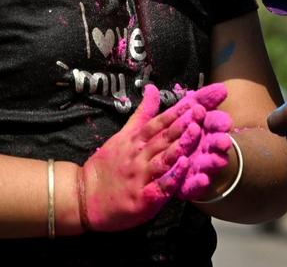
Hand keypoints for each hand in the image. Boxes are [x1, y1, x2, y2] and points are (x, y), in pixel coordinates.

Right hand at [81, 83, 226, 230]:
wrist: (85, 197)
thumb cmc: (107, 166)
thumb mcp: (122, 136)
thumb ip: (141, 115)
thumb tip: (152, 88)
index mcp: (135, 141)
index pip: (158, 122)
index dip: (176, 111)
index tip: (195, 99)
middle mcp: (139, 156)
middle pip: (163, 137)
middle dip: (182, 123)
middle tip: (201, 110)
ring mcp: (141, 177)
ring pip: (163, 159)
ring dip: (179, 145)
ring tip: (195, 131)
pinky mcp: (143, 198)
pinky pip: (160, 186)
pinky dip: (172, 176)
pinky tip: (184, 166)